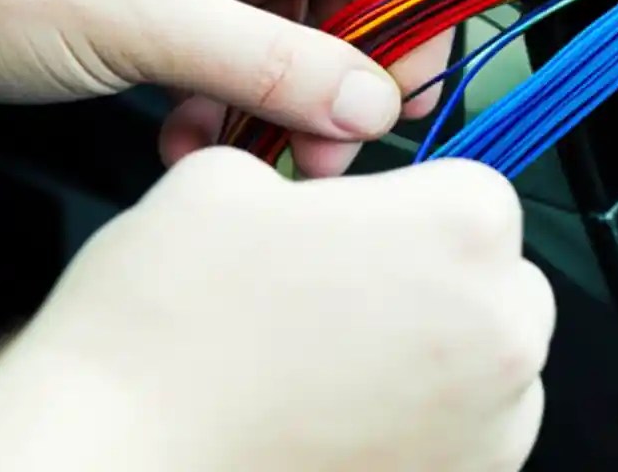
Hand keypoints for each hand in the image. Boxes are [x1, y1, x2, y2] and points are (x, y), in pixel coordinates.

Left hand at [0, 0, 451, 175]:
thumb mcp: (150, 22)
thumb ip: (278, 67)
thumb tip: (372, 102)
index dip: (400, 6)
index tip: (403, 86)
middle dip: (331, 67)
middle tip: (334, 140)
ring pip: (277, 15)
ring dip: (271, 91)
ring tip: (257, 150)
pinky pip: (225, 33)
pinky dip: (222, 90)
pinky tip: (195, 135)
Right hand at [0, 148, 553, 471]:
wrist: (113, 460)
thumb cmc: (167, 326)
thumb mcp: (224, 181)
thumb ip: (303, 173)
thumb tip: (319, 199)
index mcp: (464, 227)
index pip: (476, 194)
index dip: (412, 207)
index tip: (365, 232)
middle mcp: (504, 326)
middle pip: (497, 280)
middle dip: (439, 281)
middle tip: (347, 299)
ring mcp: (497, 420)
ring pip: (490, 361)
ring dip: (438, 354)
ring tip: (336, 367)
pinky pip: (470, 434)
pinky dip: (426, 422)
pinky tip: (343, 417)